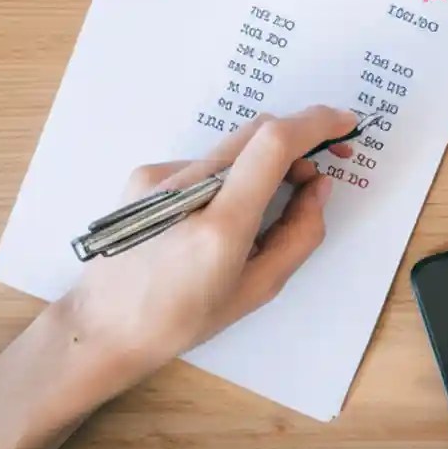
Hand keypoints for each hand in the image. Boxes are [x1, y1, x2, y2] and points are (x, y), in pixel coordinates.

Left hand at [54, 105, 358, 388]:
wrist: (103, 325)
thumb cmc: (183, 318)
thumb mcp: (258, 289)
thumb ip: (300, 233)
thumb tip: (319, 186)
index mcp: (219, 226)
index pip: (272, 144)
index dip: (315, 123)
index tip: (344, 124)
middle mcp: (186, 189)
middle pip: (256, 134)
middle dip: (298, 142)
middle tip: (319, 171)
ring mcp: (160, 177)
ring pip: (232, 150)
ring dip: (261, 165)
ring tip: (264, 211)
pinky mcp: (146, 176)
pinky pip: (204, 164)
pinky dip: (227, 179)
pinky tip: (215, 219)